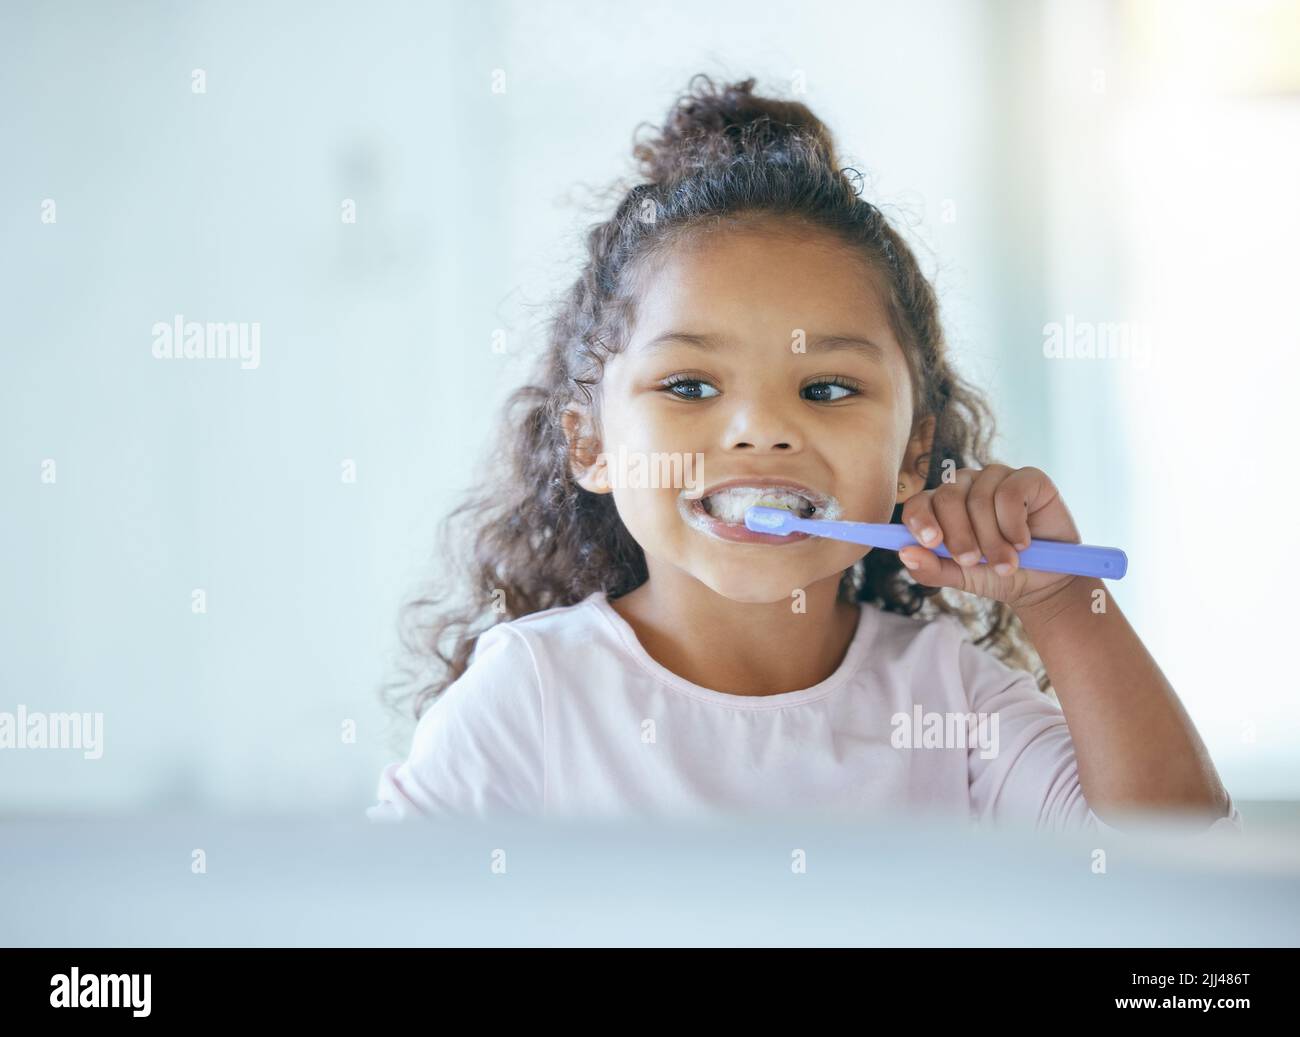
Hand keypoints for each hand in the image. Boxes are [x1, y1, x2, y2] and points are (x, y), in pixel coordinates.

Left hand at [897, 464, 1082, 611]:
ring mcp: (996, 477)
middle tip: (973, 562)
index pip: (919, 503)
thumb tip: (905, 553)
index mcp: (941, 505)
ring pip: (980, 499)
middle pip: (948, 498)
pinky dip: (1014, 525)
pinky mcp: (1028, 477)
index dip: (921, 520)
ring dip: (992, 540)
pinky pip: (1010, 494)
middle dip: (960, 537)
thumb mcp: (960, 577)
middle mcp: (966, 485)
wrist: (1042, 581)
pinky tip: (1022, 542)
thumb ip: (930, 568)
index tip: (932, 543)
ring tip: (1005, 563)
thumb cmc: (995, 575)